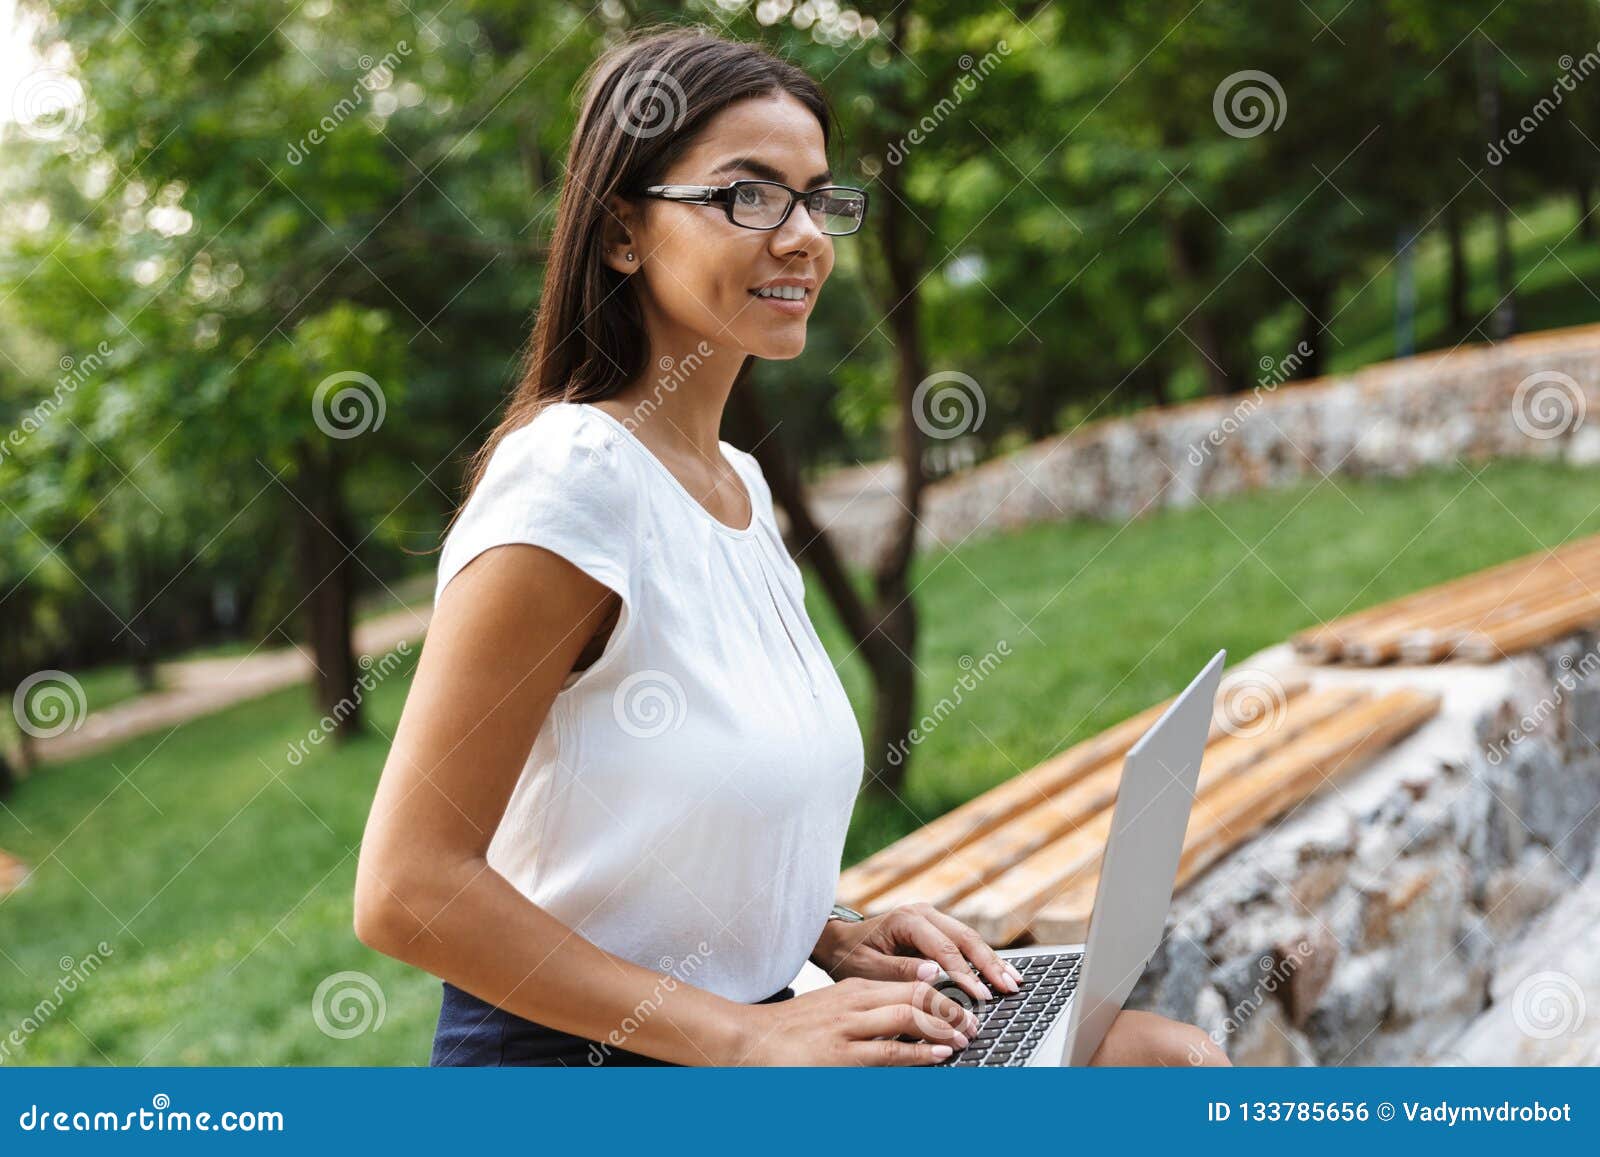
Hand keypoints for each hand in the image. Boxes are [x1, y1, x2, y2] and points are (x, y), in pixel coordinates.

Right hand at [728, 977, 981, 1065]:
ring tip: (964, 1037)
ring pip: (907, 1018)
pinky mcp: (841, 1056)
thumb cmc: (791, 1030)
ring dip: (941, 1028)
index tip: (962, 1003)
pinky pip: (889, 1050)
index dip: (942, 992)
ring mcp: (848, 1028)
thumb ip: (864, 1011)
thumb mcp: (831, 1010)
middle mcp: (854, 1003)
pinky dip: (918, 1052)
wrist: (748, 1040)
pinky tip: (937, 1055)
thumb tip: (901, 1018)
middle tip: (972, 1021)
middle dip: (950, 1008)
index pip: (910, 981)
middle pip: (916, 994)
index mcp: (854, 990)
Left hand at [810, 901, 1021, 1004]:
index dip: (965, 973)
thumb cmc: (850, 957)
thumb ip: (900, 970)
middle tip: (1010, 988)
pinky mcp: (936, 930)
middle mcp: (923, 913)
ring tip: (1014, 982)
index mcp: (907, 919)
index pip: (944, 948)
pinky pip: (963, 944)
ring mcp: (932, 919)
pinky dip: (982, 959)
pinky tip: (999, 974)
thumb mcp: (868, 969)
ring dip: (992, 961)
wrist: (839, 942)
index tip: (980, 995)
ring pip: (970, 939)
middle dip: (989, 964)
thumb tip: (935, 973)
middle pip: (965, 938)